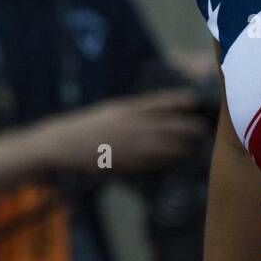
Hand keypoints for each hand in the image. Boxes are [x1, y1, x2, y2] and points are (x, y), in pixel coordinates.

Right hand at [32, 89, 209, 173]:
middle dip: (185, 126)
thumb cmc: (86, 127)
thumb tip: (156, 114)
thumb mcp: (109, 112)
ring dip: (179, 144)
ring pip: (160, 144)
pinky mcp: (122, 161)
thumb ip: (132, 113)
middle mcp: (127, 125)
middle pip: (164, 124)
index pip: (156, 103)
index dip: (176, 101)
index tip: (193, 99)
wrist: (58, 144)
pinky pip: (149, 160)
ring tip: (193, 144)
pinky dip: (163, 159)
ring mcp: (125, 144)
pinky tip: (174, 158)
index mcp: (123, 109)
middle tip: (202, 127)